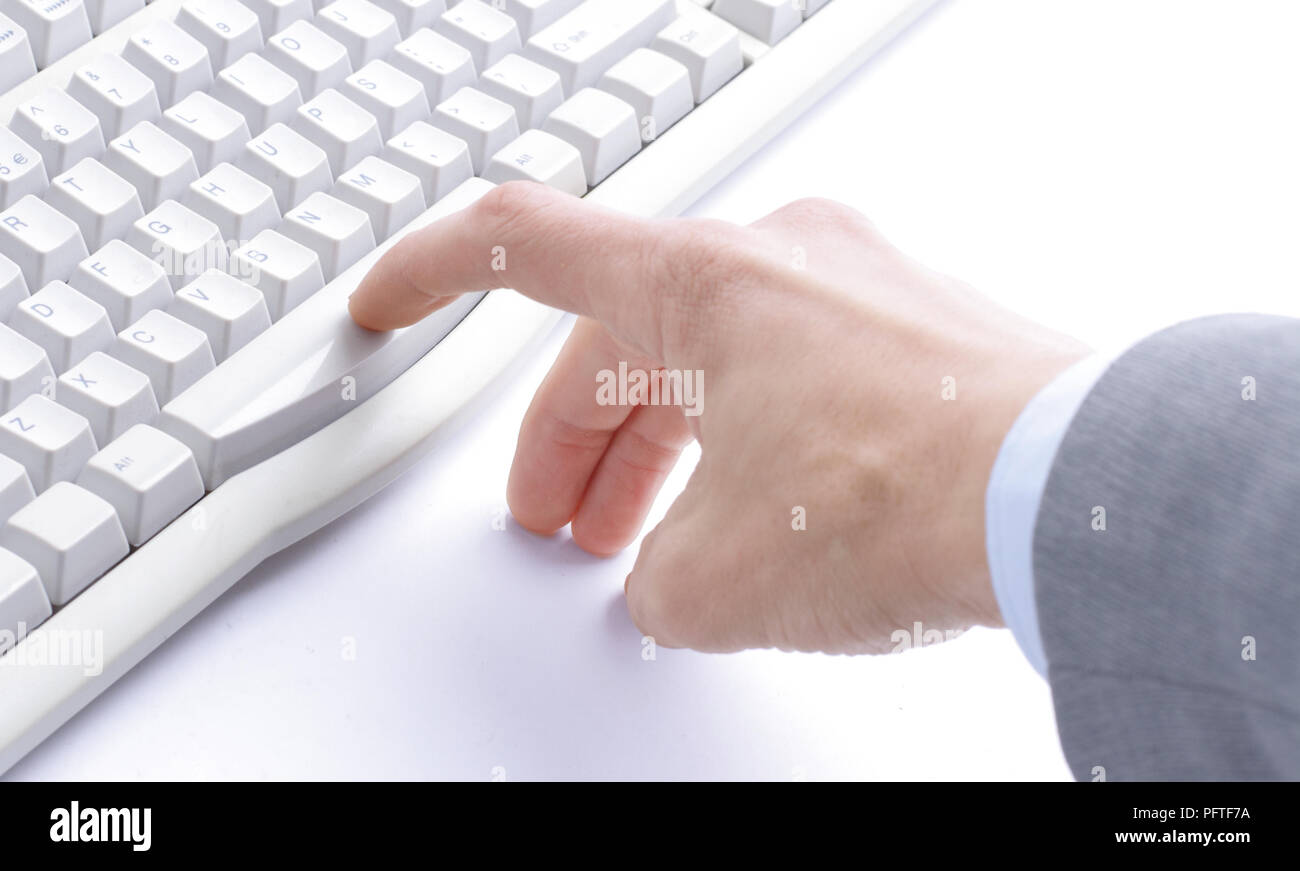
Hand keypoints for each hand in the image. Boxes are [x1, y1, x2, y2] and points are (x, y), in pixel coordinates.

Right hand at [349, 182, 1087, 653]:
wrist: (1072, 491)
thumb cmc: (905, 493)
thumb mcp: (718, 573)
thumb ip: (656, 574)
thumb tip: (671, 579)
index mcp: (697, 278)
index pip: (520, 245)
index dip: (428, 276)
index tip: (387, 306)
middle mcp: (776, 258)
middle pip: (622, 340)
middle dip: (575, 443)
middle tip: (558, 523)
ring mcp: (852, 285)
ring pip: (708, 362)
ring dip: (661, 453)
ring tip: (643, 543)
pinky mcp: (908, 331)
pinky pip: (788, 377)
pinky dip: (743, 442)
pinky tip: (744, 517)